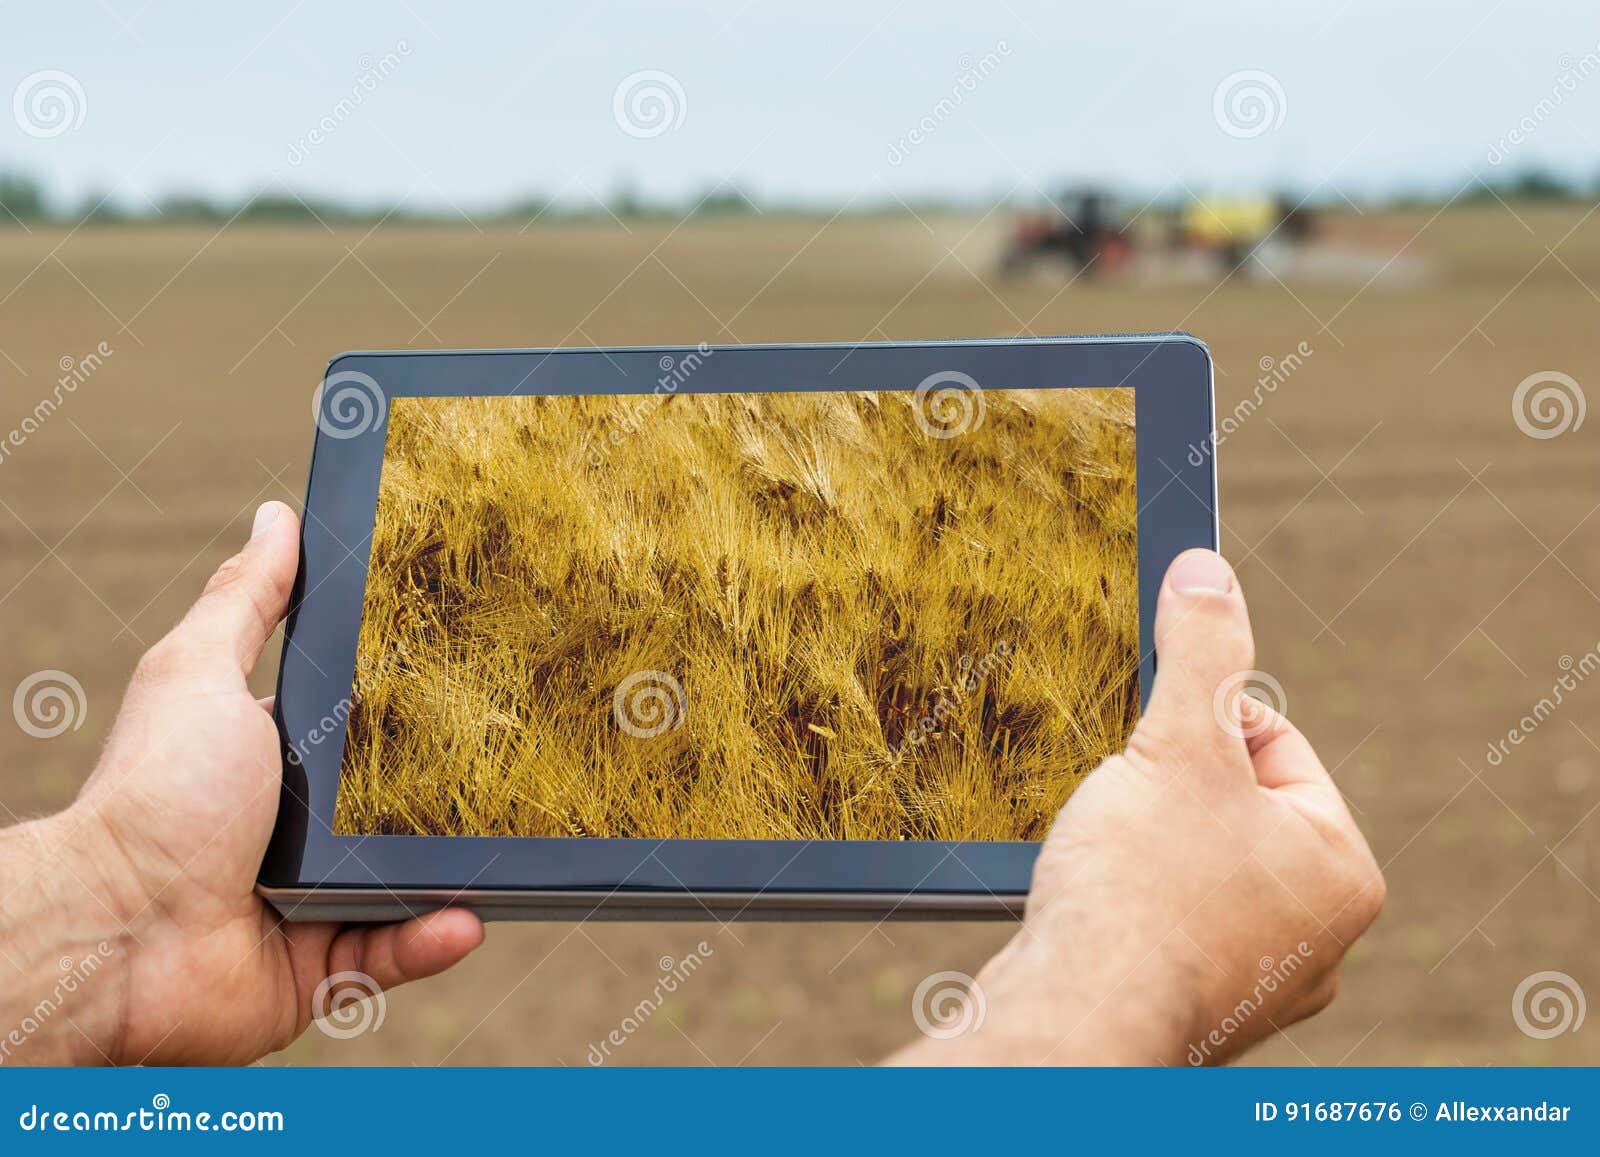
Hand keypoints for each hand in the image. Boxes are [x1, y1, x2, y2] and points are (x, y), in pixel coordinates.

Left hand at [0, 502, 483, 1064]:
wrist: (118, 930)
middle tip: (516, 772)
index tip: (473, 686)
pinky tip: (465, 917)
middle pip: (397, 808)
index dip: (413, 711)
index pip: (363, 731)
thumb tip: (277, 516)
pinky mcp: (320, 966)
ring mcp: (311, 900)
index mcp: (277, 761)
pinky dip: (432, 938)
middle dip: (452, 796)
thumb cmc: (155, 793)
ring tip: (505, 851)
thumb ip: (248, 600)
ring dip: (455, 873)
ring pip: (409, 882)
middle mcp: (295, 832)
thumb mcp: (202, 672)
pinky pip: (394, 952)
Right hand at [891, 549, 1385, 1064]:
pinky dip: (1126, 899)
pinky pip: (1161, 918)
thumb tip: (1208, 569)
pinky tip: (1098, 903)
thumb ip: (1202, 652)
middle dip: (1167, 789)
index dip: (1199, 726)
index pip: (1273, 744)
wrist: (1073, 1020)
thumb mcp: (1178, 744)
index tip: (1154, 746)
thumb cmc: (1139, 891)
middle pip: (1228, 805)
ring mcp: (1254, 981)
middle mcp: (1314, 936)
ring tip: (1109, 858)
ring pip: (1190, 862)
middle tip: (1126, 806)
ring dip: (1142, 841)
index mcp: (1340, 871)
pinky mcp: (1192, 1005)